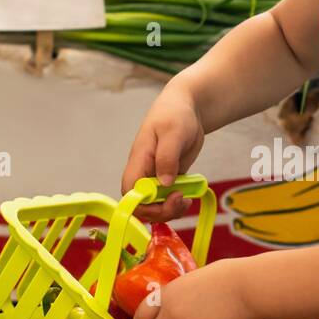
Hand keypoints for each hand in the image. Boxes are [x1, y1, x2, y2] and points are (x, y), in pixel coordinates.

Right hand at [122, 80, 205, 222]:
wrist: (186, 107)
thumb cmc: (175, 114)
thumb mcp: (173, 132)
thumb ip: (167, 158)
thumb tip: (164, 183)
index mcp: (139, 160)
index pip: (130, 191)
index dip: (143, 204)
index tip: (165, 199)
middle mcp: (144, 172)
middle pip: (141, 204)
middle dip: (160, 210)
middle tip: (181, 201)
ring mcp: (156, 177)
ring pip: (155, 205)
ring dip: (170, 211)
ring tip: (186, 201)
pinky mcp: (168, 179)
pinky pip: (167, 200)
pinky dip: (177, 205)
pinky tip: (188, 197)